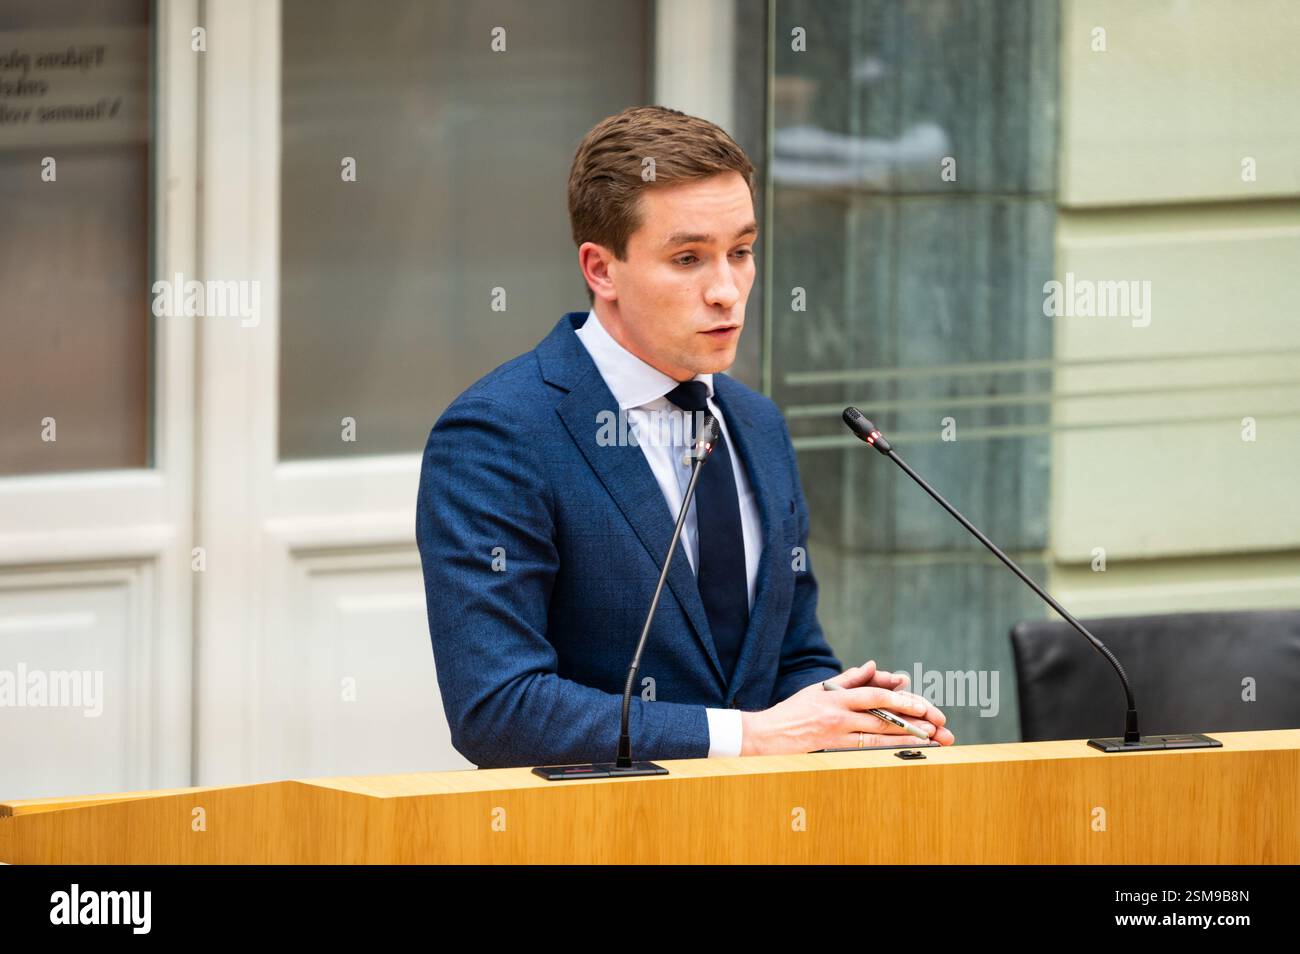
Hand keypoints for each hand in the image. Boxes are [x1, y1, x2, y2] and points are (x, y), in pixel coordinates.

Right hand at [740, 660, 955, 754]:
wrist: (768, 734)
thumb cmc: (795, 710)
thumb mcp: (820, 688)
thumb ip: (849, 678)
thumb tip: (873, 665)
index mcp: (836, 694)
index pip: (873, 694)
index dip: (899, 698)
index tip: (920, 703)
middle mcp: (839, 712)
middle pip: (883, 714)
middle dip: (912, 717)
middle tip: (937, 721)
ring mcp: (838, 731)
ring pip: (879, 732)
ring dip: (908, 734)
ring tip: (932, 736)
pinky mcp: (836, 746)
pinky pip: (868, 747)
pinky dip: (890, 747)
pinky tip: (906, 748)